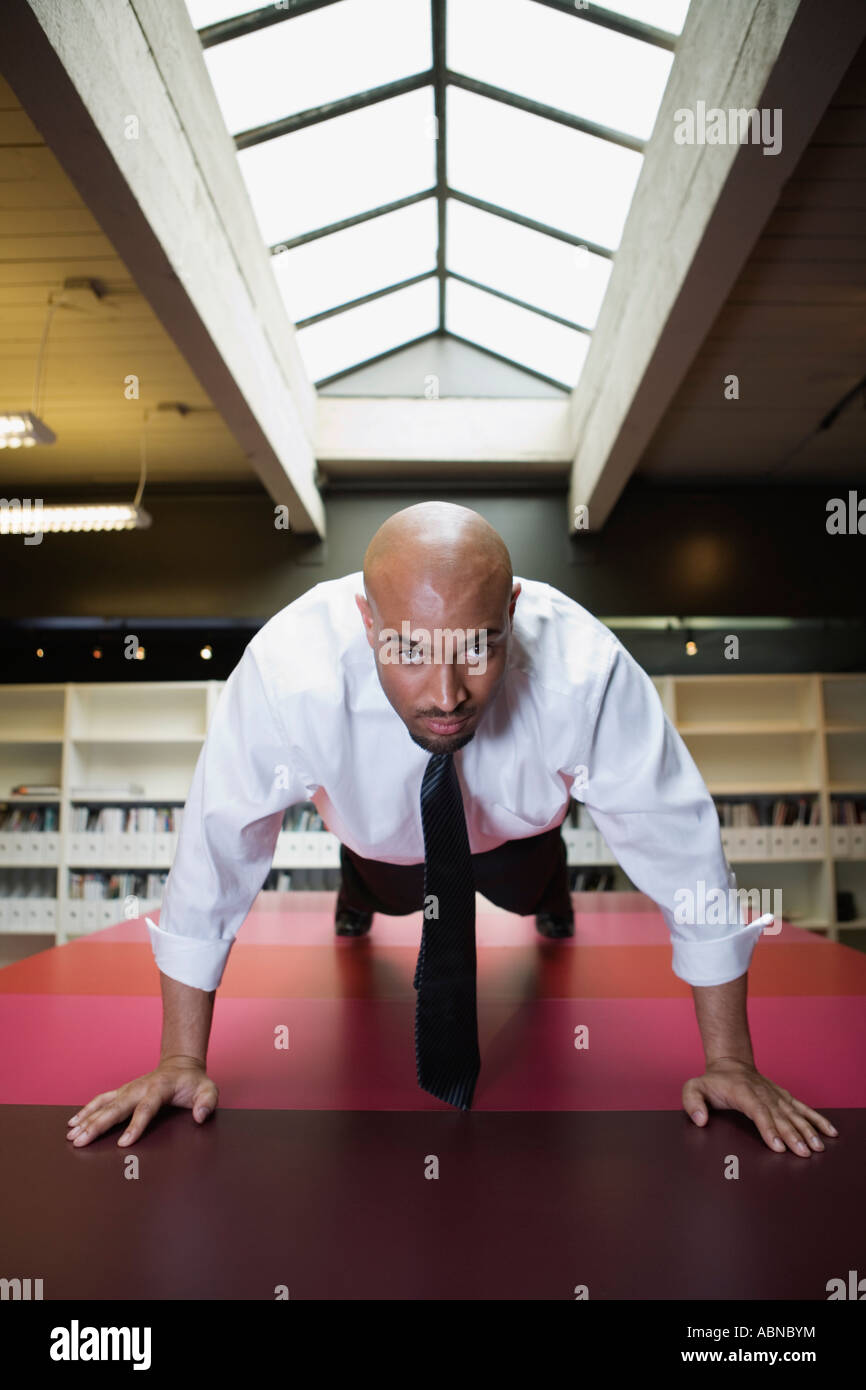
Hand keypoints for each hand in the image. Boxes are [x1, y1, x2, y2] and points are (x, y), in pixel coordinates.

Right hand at [66, 1056, 217, 1147]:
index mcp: (159, 1089)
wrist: (181, 1066)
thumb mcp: (208, 1089)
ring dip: (87, 1119)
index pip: (146, 1109)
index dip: (135, 1126)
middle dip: (98, 1125)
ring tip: (72, 1135)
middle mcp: (139, 1088)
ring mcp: (128, 1089)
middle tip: (81, 1141)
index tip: (123, 1143)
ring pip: (104, 1104)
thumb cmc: (193, 1082)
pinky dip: (86, 1110)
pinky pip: (101, 1100)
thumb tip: (199, 1116)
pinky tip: (73, 1123)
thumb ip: (207, 1102)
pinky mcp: (122, 1091)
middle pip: (116, 1108)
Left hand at [682, 1057, 838, 1155]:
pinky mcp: (784, 1098)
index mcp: (742, 1093)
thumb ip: (692, 1102)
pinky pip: (803, 1108)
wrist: (730, 1064)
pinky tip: (829, 1131)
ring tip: (818, 1147)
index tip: (779, 1146)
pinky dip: (817, 1119)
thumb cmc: (712, 1081)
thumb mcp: (694, 1088)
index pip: (758, 1111)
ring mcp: (776, 1095)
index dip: (769, 1128)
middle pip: (780, 1116)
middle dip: (793, 1135)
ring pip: (794, 1113)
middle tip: (804, 1152)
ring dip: (807, 1130)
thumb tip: (701, 1119)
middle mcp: (763, 1093)